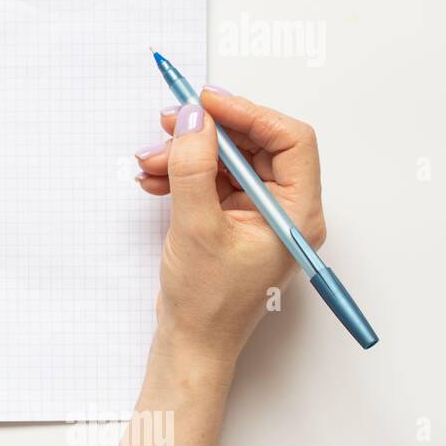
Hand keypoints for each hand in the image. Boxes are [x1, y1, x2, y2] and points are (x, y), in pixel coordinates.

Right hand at [132, 87, 325, 368]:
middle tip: (169, 122)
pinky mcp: (231, 220)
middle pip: (254, 146)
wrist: (191, 342)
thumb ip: (193, 168)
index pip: (289, 140)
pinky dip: (182, 174)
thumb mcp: (195, 228)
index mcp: (296, 212)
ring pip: (226, 161)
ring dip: (186, 154)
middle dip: (207, 133)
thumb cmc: (206, 302)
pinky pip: (210, 181)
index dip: (248, 114)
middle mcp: (283, 209)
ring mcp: (256, 214)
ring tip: (149, 161)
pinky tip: (154, 179)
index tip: (206, 102)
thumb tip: (193, 120)